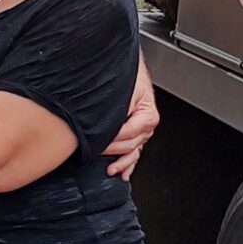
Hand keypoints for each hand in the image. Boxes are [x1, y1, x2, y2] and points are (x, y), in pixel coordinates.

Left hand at [103, 56, 158, 179]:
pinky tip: (123, 173)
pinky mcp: (137, 134)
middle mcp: (147, 125)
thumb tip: (106, 122)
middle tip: (95, 151)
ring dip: (122, 162)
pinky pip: (134, 153)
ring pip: (133, 152)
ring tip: (111, 170)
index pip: (128, 133)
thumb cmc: (128, 77)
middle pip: (130, 145)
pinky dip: (128, 164)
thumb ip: (117, 107)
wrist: (129, 70)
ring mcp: (143, 131)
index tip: (97, 142)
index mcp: (147, 115)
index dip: (112, 139)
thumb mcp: (124, 90)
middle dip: (112, 150)